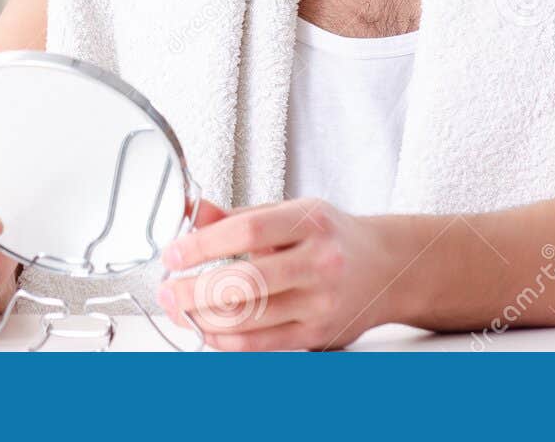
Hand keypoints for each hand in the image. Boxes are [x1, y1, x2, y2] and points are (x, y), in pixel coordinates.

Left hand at [155, 198, 404, 350]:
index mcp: (310, 222)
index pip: (248, 231)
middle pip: (245, 282)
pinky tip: (207, 329)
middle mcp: (319, 262)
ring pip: (250, 318)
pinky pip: (262, 344)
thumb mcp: (289, 212)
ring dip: (202, 317)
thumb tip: (189, 211)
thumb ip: (238, 215)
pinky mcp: (318, 335)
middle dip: (194, 289)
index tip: (173, 254)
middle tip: (167, 290)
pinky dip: (226, 340)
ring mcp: (321, 303)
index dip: (203, 244)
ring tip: (179, 309)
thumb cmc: (331, 237)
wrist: (387, 268)